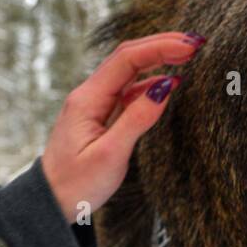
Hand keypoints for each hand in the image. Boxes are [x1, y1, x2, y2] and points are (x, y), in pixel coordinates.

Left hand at [41, 32, 205, 218]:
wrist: (50, 203)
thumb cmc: (77, 184)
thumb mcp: (110, 155)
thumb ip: (137, 118)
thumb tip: (166, 86)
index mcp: (88, 100)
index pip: (127, 60)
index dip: (160, 48)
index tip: (190, 48)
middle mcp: (90, 95)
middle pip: (128, 56)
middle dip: (162, 44)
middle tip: (196, 43)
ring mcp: (95, 103)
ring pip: (129, 70)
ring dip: (158, 58)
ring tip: (189, 55)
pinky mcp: (102, 115)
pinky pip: (129, 89)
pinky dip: (152, 79)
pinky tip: (171, 82)